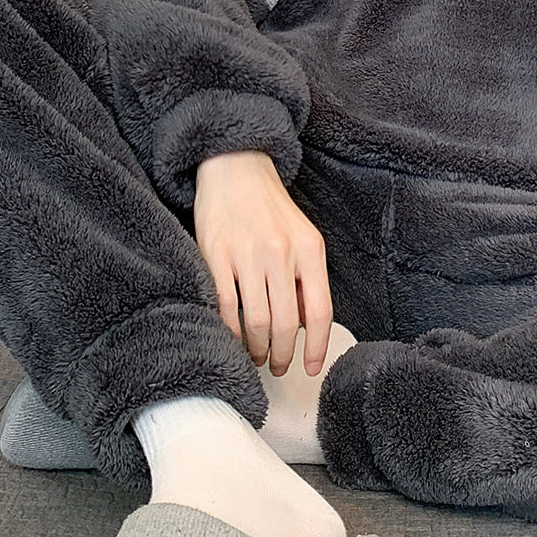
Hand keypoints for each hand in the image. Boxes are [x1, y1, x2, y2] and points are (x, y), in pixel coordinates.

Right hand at [194, 149, 332, 376]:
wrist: (236, 168)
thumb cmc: (270, 209)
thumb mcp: (303, 237)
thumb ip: (306, 278)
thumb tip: (304, 327)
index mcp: (310, 249)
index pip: (319, 312)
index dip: (317, 348)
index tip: (311, 368)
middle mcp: (282, 252)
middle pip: (286, 324)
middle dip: (282, 355)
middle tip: (276, 366)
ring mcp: (248, 253)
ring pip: (256, 321)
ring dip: (256, 349)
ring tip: (255, 356)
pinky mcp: (216, 254)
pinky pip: (225, 306)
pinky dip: (230, 331)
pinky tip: (233, 338)